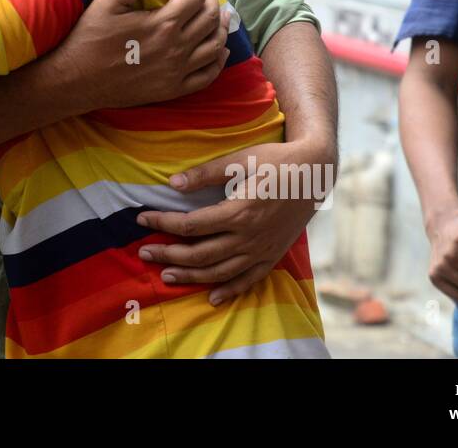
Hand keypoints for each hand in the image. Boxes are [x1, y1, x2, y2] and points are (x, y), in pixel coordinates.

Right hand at [51, 0, 228, 111]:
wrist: (77, 79)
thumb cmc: (89, 37)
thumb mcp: (107, 0)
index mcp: (162, 24)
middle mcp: (177, 48)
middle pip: (209, 19)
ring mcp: (178, 71)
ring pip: (215, 46)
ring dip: (222, 27)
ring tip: (219, 14)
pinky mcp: (173, 89)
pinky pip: (207, 75)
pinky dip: (219, 61)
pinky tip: (220, 50)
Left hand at [135, 139, 329, 303]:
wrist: (315, 172)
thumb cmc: (276, 161)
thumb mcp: (240, 160)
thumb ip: (205, 173)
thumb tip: (172, 183)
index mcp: (239, 212)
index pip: (191, 225)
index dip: (163, 222)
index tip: (142, 218)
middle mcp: (250, 237)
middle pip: (201, 254)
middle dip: (168, 254)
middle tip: (144, 252)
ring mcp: (263, 249)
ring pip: (221, 271)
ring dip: (191, 276)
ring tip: (166, 274)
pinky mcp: (273, 255)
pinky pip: (249, 280)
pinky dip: (230, 290)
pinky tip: (212, 297)